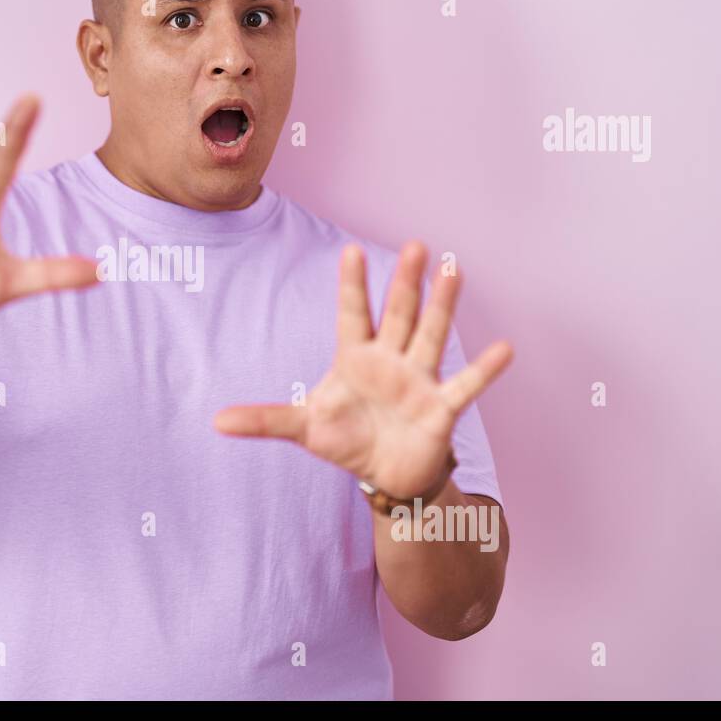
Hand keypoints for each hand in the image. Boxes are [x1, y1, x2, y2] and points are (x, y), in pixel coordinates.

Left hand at [213, 242, 512, 498]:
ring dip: (443, 306)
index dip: (352, 285)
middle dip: (405, 282)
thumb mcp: (303, 429)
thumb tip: (216, 422)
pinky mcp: (441, 409)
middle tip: (415, 244)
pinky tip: (504, 347)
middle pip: (399, 314)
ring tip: (454, 270)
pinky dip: (483, 369)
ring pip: (431, 336)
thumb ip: (264, 420)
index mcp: (356, 358)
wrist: (385, 475)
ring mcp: (419, 381)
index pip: (353, 313)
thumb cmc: (347, 440)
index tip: (350, 249)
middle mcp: (391, 361)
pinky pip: (465, 386)